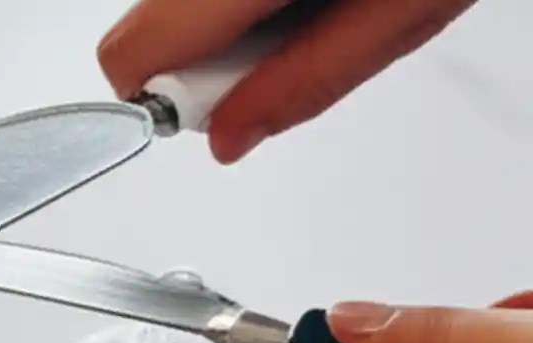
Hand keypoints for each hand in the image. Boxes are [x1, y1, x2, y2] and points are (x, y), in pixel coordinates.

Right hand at [97, 0, 477, 162]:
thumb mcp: (404, 9)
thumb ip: (309, 81)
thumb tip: (228, 137)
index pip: (131, 53)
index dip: (172, 94)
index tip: (230, 98)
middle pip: (142, 25)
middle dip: (198, 58)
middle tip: (279, 48)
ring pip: (169, 0)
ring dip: (222, 22)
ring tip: (307, 2)